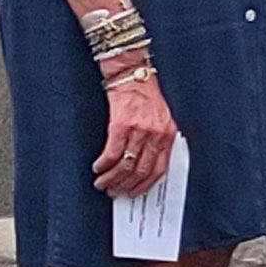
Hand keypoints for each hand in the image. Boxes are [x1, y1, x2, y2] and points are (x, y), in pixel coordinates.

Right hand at [91, 74, 177, 197]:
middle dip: (126, 185)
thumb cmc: (145, 94)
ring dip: (112, 179)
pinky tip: (98, 168)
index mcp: (167, 134)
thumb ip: (158, 139)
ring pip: (125, 165)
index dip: (146, 184)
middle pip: (141, 170)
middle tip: (115, 192)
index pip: (159, 168)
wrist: (132, 74)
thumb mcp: (161, 118)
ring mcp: (139, 130)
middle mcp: (155, 134)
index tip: (136, 193)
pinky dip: (104, 165)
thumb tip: (148, 164)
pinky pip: (112, 153)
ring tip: (103, 184)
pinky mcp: (121, 125)